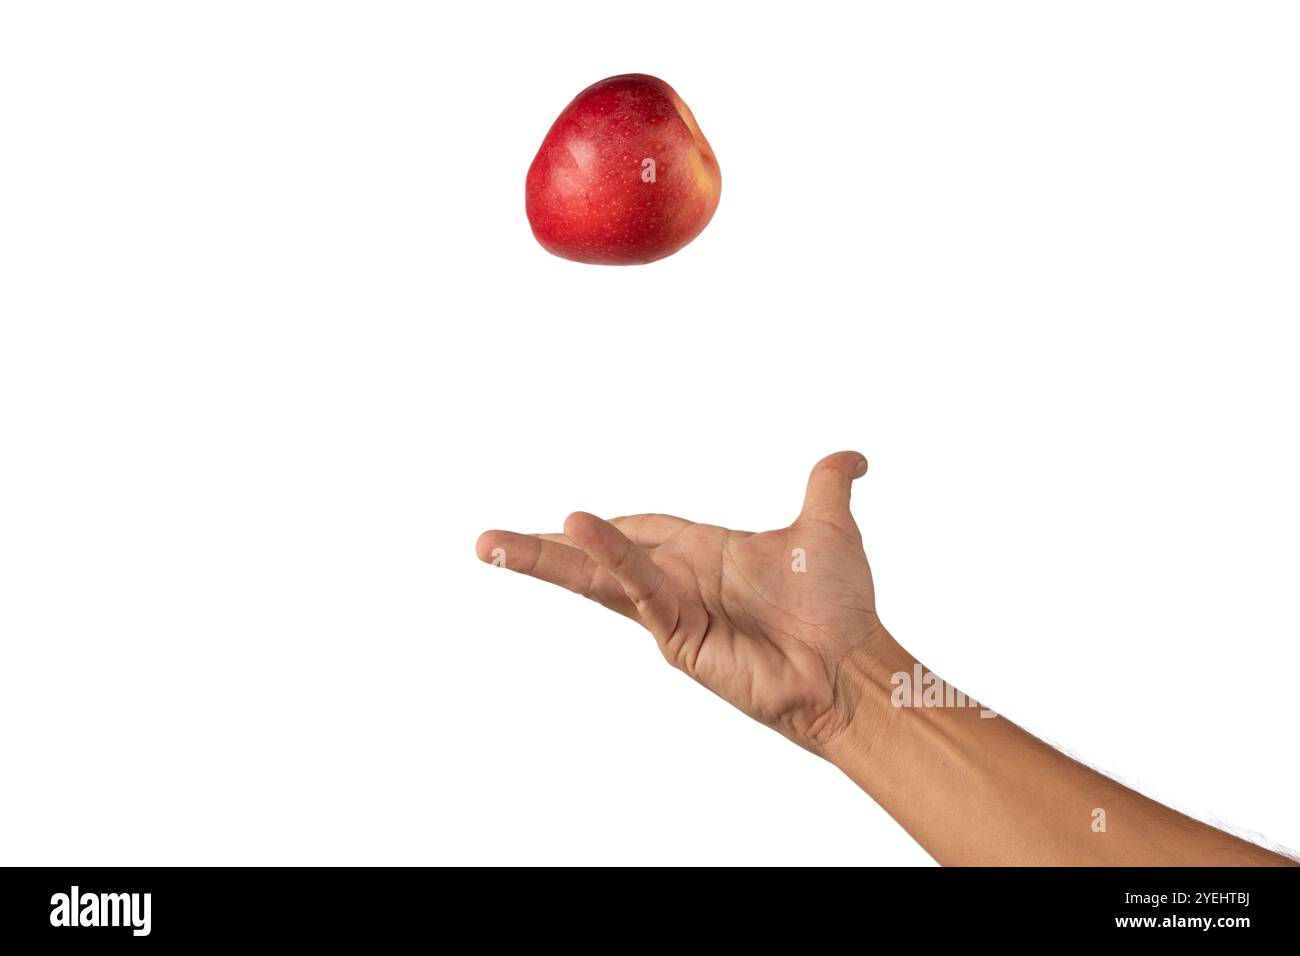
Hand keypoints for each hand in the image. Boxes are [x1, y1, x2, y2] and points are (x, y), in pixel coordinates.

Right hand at [476, 451, 890, 753]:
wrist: (852, 665)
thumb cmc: (839, 607)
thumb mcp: (826, 527)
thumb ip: (826, 484)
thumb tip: (851, 457)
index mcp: (703, 554)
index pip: (641, 529)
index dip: (610, 524)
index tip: (572, 518)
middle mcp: (680, 582)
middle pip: (598, 554)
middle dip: (545, 545)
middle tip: (488, 540)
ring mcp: (673, 611)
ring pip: (596, 577)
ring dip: (542, 557)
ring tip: (489, 544)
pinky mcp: (677, 634)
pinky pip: (635, 589)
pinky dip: (605, 557)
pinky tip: (575, 529)